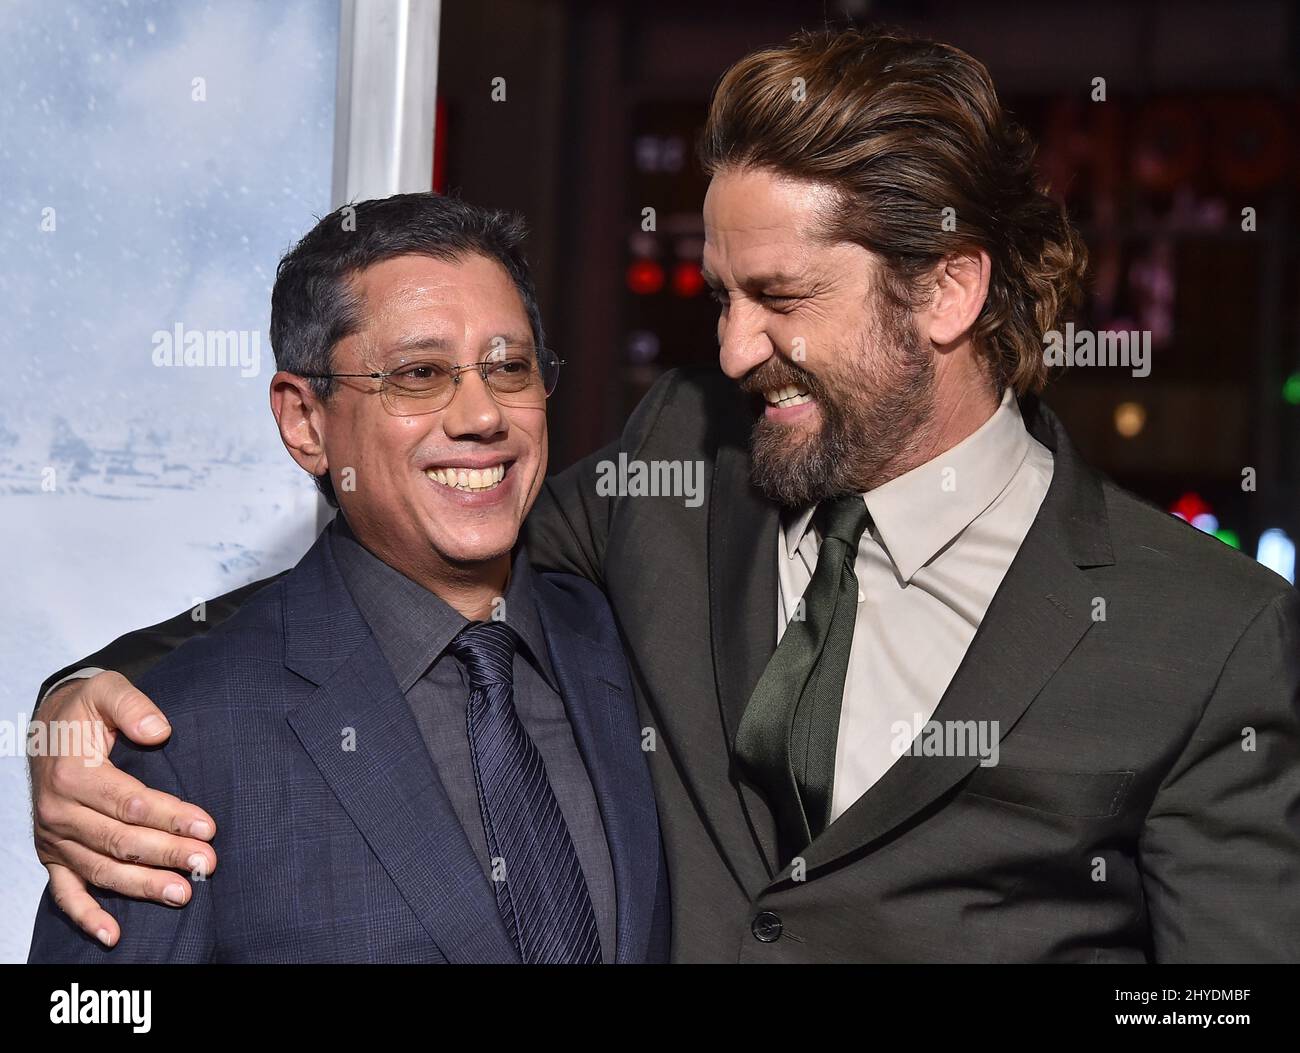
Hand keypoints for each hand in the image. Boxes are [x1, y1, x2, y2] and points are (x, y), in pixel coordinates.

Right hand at [30, 671, 217, 946]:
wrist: (50, 724)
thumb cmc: (87, 709)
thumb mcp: (107, 690)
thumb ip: (133, 706)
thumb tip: (160, 730)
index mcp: (73, 775)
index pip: (129, 803)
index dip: (170, 816)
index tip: (207, 826)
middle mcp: (58, 812)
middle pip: (120, 841)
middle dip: (167, 854)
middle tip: (207, 863)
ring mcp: (54, 838)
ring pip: (102, 870)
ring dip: (143, 885)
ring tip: (183, 893)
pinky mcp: (53, 854)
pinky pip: (66, 892)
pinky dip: (87, 916)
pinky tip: (114, 935)